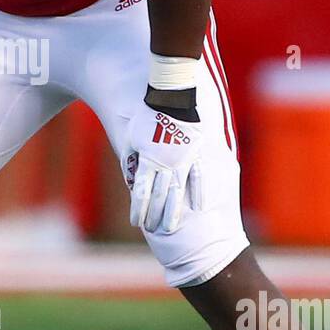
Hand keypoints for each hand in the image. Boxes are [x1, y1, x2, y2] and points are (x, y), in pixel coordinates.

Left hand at [122, 104, 204, 233]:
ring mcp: (182, 159)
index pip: (141, 191)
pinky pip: (199, 176)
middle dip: (154, 215)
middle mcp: (165, 162)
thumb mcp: (132, 137)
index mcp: (147, 158)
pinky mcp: (195, 153)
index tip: (137, 224)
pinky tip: (198, 208)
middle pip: (158, 196)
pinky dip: (199, 192)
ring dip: (172, 212)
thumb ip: (131, 159)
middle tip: (152, 231)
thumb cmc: (147, 117)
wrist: (170, 97)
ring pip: (177, 191)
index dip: (138, 209)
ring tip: (170, 228)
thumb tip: (130, 180)